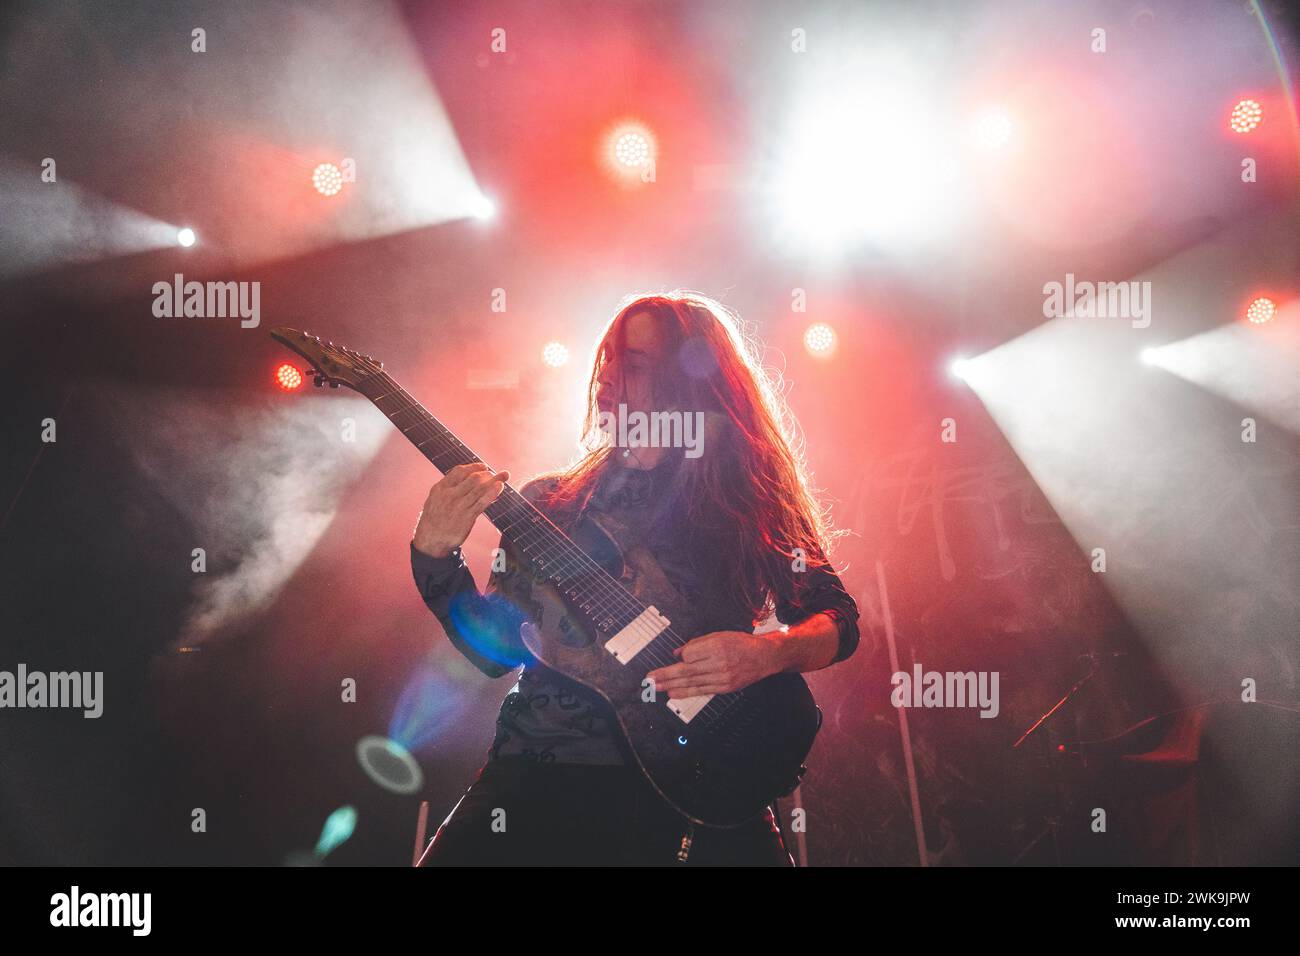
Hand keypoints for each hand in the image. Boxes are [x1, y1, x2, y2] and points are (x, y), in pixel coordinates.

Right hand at [412, 463, 509, 557]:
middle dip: (486, 473)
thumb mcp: (434, 500)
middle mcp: (449, 495)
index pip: (459, 471)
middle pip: (472, 478)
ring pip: (479, 489)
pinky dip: (492, 493)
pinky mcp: (466, 517)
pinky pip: (482, 502)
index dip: (474, 466)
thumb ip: (447, 488)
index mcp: (440, 488)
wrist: (430, 541)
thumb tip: (465, 478)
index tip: (483, 466)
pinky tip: (500, 487)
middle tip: (494, 474)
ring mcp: (458, 506)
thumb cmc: (434, 520)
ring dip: (494, 480)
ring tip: (504, 476)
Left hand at [645, 631, 778, 698]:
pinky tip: (672, 694)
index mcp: (717, 646)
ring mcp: (722, 677)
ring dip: (671, 685)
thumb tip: (678, 652)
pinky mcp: (724, 687)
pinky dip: (685, 693)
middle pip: (687, 670)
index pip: (690, 653)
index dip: (681, 656)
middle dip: (666, 675)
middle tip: (650, 677)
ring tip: (656, 686)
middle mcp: (719, 662)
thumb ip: (698, 643)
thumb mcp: (720, 635)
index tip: (677, 657)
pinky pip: (701, 691)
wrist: (764, 657)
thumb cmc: (741, 644)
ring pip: (691, 683)